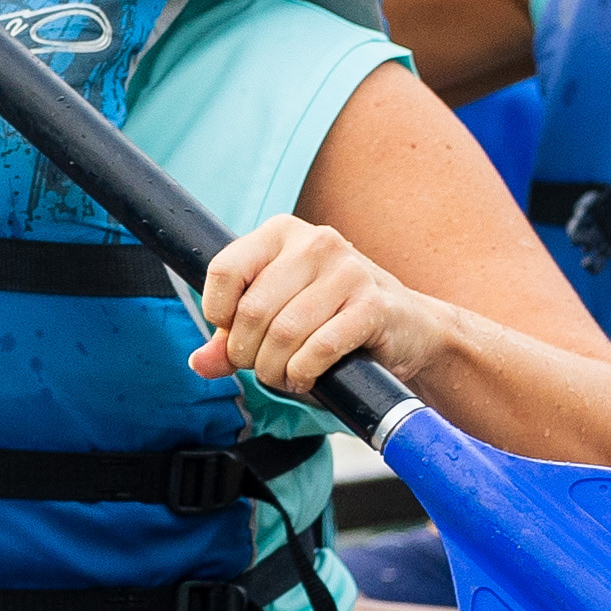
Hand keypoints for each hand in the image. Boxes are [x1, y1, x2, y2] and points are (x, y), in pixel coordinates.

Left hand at [191, 215, 454, 397]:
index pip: (224, 269)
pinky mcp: (374, 304)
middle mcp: (315, 243)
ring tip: (282, 377)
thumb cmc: (332, 317)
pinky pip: (321, 346)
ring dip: (274, 369)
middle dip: (248, 353)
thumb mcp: (276, 315)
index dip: (217, 312)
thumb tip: (199, 363)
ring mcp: (348, 271)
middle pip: (253, 310)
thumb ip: (232, 336)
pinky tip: (305, 377)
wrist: (410, 327)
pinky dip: (303, 371)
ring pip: (284, 332)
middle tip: (260, 368)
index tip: (231, 335)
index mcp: (281, 233)